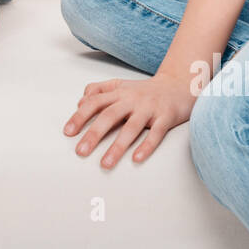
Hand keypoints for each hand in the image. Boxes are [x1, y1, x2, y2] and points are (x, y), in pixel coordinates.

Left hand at [63, 74, 197, 168]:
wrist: (180, 84)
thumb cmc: (146, 90)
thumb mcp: (121, 85)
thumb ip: (99, 90)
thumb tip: (80, 102)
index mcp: (119, 92)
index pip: (95, 102)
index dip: (80, 116)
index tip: (68, 132)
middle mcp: (133, 99)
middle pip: (109, 115)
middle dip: (94, 134)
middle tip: (80, 152)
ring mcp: (150, 108)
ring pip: (132, 127)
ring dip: (117, 146)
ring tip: (105, 164)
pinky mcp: (167, 117)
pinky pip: (156, 133)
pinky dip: (147, 146)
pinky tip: (136, 159)